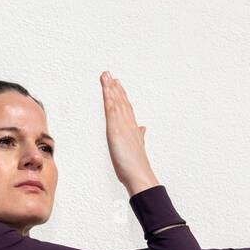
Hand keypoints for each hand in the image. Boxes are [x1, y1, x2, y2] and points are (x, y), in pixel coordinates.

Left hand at [100, 71, 156, 194]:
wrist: (139, 175)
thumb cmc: (137, 166)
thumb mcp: (138, 148)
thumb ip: (140, 136)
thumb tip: (143, 128)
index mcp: (133, 129)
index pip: (126, 108)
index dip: (122, 96)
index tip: (118, 85)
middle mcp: (129, 124)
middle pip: (122, 102)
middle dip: (115, 87)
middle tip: (109, 74)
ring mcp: (123, 125)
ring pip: (117, 102)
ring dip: (111, 88)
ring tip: (106, 75)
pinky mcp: (116, 129)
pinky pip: (112, 109)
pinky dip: (109, 97)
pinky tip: (106, 88)